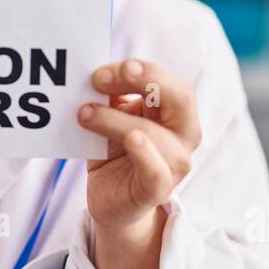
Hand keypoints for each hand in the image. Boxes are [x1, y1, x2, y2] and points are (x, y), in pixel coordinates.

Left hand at [76, 59, 202, 268]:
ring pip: (152, 133)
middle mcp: (184, 135)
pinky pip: (155, 170)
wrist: (110, 197)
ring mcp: (175, 163)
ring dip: (114, 119)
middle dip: (146, 80)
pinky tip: (131, 139)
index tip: (100, 72)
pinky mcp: (158, 188)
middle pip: (180, 98)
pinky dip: (144, 152)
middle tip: (101, 77)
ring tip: (85, 114)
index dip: (141, 71)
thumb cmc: (114, 150)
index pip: (169, 82)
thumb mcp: (111, 117)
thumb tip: (93, 75)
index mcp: (175, 111)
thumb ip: (109, 97)